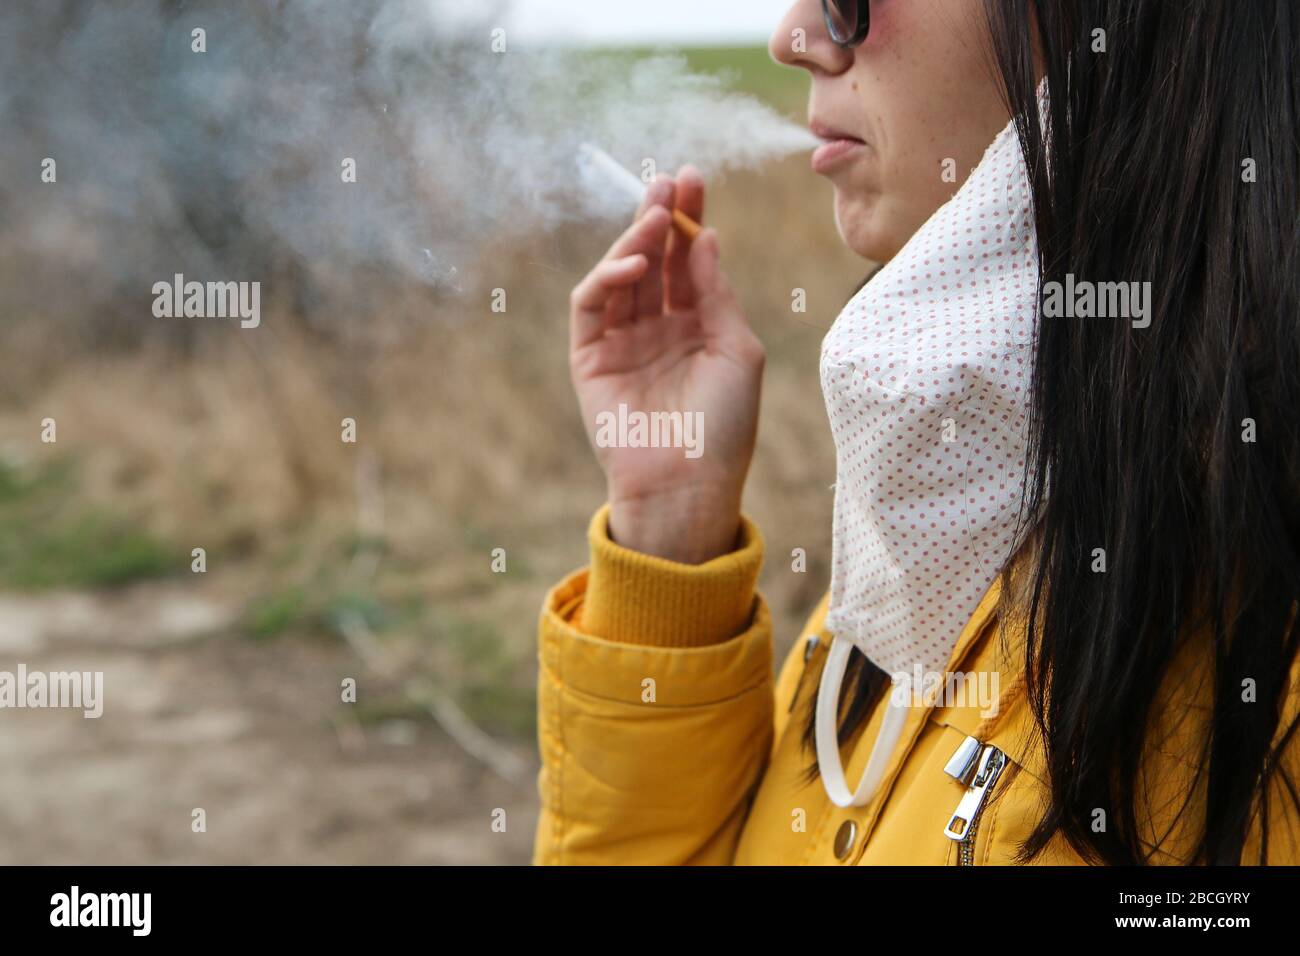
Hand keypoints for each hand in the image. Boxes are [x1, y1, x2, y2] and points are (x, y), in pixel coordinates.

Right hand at [569, 168, 764, 563]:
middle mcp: (658, 328)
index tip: (694, 180)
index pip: (690, 260)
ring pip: (622, 274)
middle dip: (660, 218)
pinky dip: (609, 277)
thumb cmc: (725, 426)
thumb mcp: (739, 352)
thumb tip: (706, 237)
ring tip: (655, 215)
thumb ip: (718, 293)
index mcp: (698, 326)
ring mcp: (622, 341)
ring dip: (636, 239)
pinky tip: (637, 262)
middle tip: (668, 182)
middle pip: (655, 259)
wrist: (688, 484)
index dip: (690, 220)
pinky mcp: (589, 358)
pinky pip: (592, 305)